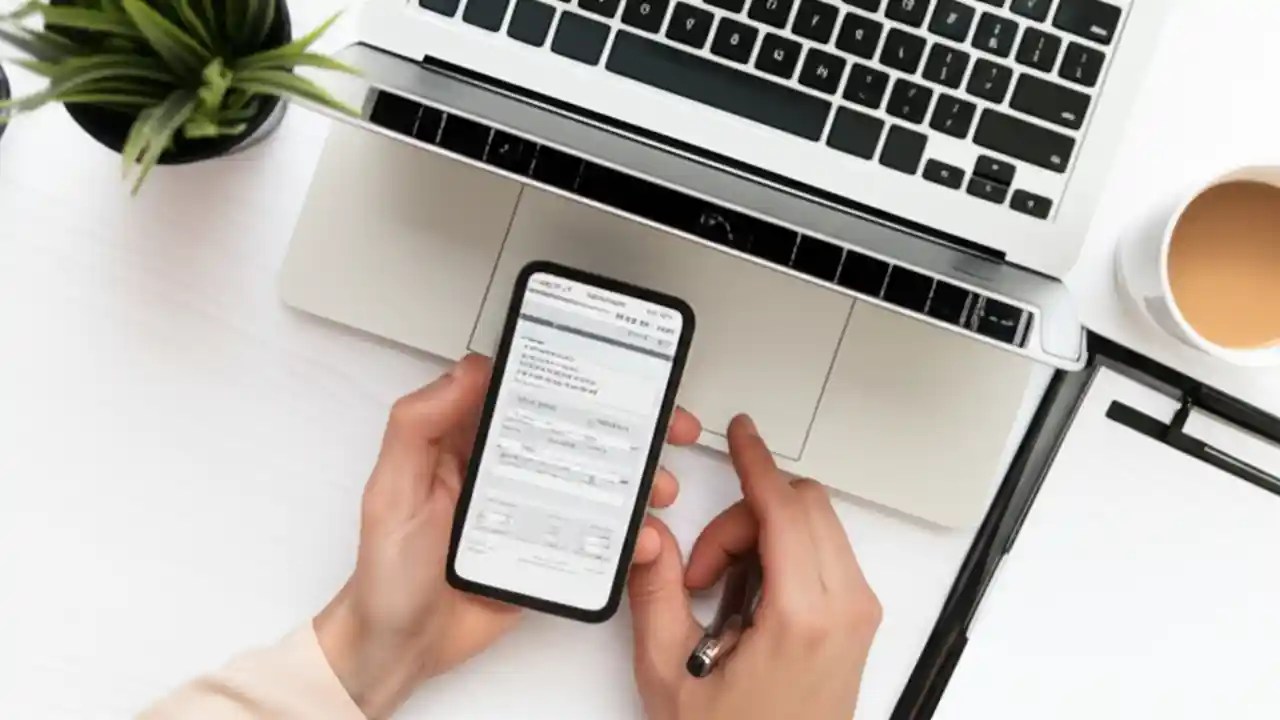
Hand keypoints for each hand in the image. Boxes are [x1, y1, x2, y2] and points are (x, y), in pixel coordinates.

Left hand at [315, 354, 701, 718]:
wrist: (400, 649)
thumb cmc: (386, 571)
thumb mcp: (393, 489)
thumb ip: (419, 424)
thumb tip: (469, 369)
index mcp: (467, 442)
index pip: (526, 393)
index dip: (573, 379)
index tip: (616, 372)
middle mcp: (504, 468)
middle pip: (574, 433)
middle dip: (627, 427)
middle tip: (667, 427)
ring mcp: (530, 510)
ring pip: (594, 481)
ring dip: (635, 479)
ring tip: (660, 488)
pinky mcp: (548, 551)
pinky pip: (594, 533)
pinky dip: (626, 533)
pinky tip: (642, 538)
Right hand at [628, 415, 881, 719]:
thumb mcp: (671, 673)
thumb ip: (654, 594)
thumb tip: (649, 539)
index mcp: (804, 616)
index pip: (785, 507)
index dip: (756, 462)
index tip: (742, 434)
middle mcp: (846, 608)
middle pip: (803, 506)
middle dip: (746, 514)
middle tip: (703, 566)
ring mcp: (858, 615)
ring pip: (817, 524)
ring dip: (765, 534)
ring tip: (722, 592)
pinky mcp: (857, 623)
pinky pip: (826, 553)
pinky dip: (785, 552)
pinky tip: (748, 597)